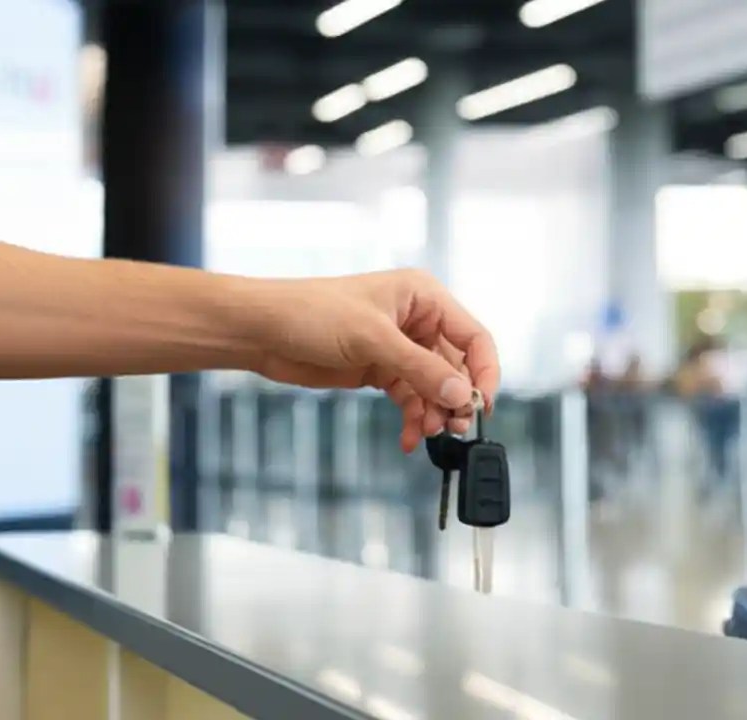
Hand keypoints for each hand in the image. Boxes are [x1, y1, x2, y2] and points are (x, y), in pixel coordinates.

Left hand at [241, 269, 498, 451]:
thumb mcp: (372, 340)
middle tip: (453, 426)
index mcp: (424, 297)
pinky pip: (410, 398)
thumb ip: (420, 369)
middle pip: (456, 366)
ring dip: (434, 412)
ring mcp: (399, 347)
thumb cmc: (311, 313)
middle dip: (455, 398)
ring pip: (434, 387)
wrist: (262, 330)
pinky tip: (409, 438)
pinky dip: (412, 419)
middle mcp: (417, 320)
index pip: (474, 336)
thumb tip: (460, 394)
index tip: (480, 404)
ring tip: (426, 432)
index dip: (484, 371)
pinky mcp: (380, 370)